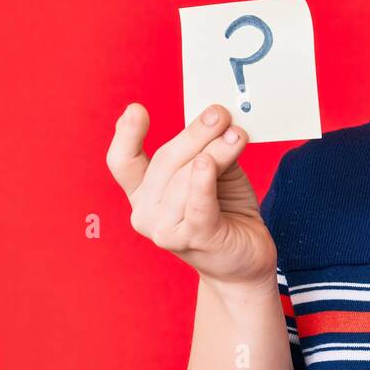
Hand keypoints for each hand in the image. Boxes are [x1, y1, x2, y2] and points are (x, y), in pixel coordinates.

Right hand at [106, 102, 276, 291]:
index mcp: (144, 192)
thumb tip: (218, 120)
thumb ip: (209, 150)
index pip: (123, 161)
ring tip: (237, 135)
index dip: (126, 135)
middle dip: (195, 133)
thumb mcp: (217, 173)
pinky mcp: (192, 238)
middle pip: (165, 161)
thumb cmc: (228, 212)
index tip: (136, 110)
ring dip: (216, 151)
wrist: (246, 259)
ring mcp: (165, 229)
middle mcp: (145, 212)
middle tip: (220, 114)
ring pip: (186, 177)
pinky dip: (203, 181)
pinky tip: (209, 163)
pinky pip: (198, 203)